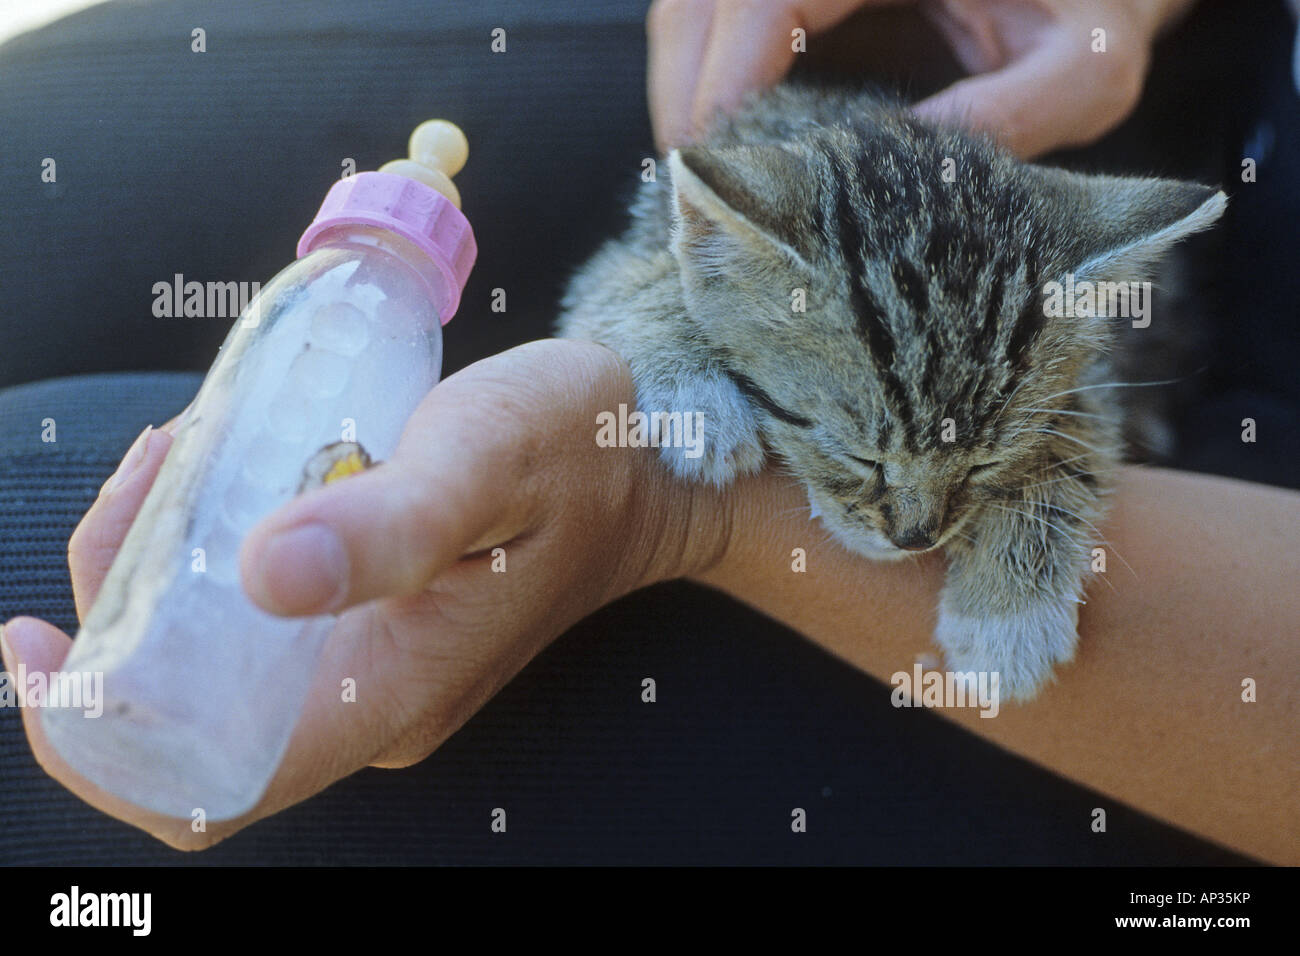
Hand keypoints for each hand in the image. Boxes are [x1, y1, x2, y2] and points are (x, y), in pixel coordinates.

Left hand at [0, 339, 728, 848]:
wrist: (648, 463)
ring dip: (160, 567)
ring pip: (214, 664)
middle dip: (123, 603)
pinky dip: (207, 557)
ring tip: (182, 453)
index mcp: (390, 690)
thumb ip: (389, 522)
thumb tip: (264, 575)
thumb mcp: (486, 457)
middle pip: (186, 714)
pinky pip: (254, 626)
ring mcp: (371, 672)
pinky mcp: (372, 632)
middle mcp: (371, 705)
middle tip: (154, 469)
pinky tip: (217, 473)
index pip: (204, 783)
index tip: (38, 647)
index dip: (94, 740)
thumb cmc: (578, 449)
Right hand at [647, 0, 1194, 156]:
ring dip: (685, 89)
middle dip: (686, 97)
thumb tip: (883, 183)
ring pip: (691, 6)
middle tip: (698, 195)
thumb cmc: (1091, 10)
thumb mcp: (1082, 71)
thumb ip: (1006, 120)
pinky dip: (704, 75)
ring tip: (707, 175)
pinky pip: (713, 14)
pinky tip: (724, 136)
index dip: (727, 79)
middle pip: (699, 1)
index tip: (721, 168)